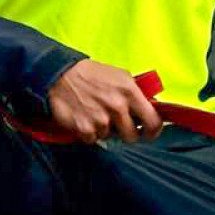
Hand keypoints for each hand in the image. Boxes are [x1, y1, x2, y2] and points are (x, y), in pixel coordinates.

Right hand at [45, 60, 162, 143]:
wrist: (61, 75)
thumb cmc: (93, 74)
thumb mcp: (121, 76)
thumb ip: (137, 92)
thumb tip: (151, 107)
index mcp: (130, 92)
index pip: (153, 121)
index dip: (153, 130)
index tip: (149, 133)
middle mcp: (117, 106)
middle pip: (132, 136)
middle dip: (127, 133)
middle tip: (119, 126)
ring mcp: (101, 119)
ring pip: (110, 137)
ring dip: (105, 130)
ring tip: (95, 113)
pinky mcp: (85, 129)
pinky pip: (93, 139)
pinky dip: (89, 132)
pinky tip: (85, 118)